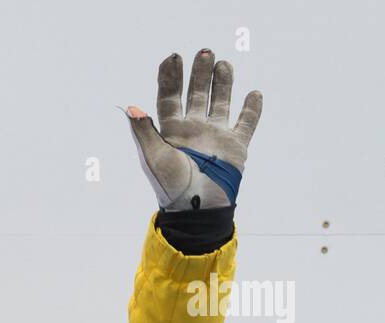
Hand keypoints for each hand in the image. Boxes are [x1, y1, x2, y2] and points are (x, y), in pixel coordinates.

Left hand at [124, 49, 261, 210]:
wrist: (197, 208)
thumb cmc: (170, 185)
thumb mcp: (153, 156)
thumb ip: (143, 131)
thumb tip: (131, 107)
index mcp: (171, 131)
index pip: (169, 97)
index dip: (170, 77)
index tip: (173, 57)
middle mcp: (193, 130)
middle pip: (196, 94)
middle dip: (199, 73)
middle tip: (204, 52)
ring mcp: (215, 137)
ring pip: (220, 102)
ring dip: (222, 83)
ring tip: (223, 64)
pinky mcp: (235, 147)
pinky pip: (246, 123)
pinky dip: (252, 109)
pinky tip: (254, 93)